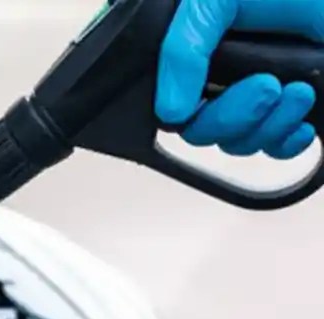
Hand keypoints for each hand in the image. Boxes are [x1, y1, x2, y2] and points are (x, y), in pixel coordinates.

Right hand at [157, 0, 321, 157]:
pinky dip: (287, 143)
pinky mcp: (295, 111)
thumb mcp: (217, 2)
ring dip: (269, 126)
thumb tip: (170, 109)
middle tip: (266, 86)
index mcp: (203, 54)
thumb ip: (183, 48)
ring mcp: (261, 98)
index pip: (174, 106)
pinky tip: (301, 123)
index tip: (216, 92)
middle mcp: (228, 77)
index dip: (191, 112)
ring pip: (240, 144)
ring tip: (299, 91)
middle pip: (204, 132)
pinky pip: (278, 149)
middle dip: (235, 117)